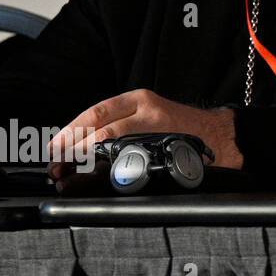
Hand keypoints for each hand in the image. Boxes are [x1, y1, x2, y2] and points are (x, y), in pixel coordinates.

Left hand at [46, 89, 242, 178]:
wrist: (219, 136)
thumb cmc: (182, 128)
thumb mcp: (150, 114)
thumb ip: (122, 123)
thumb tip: (81, 143)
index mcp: (140, 99)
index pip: (96, 112)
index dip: (71, 130)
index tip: (55, 146)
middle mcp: (147, 111)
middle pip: (98, 127)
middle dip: (72, 147)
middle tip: (57, 165)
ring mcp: (156, 129)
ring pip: (109, 141)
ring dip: (84, 159)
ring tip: (70, 173)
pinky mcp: (163, 148)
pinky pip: (129, 157)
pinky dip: (107, 168)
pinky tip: (97, 175)